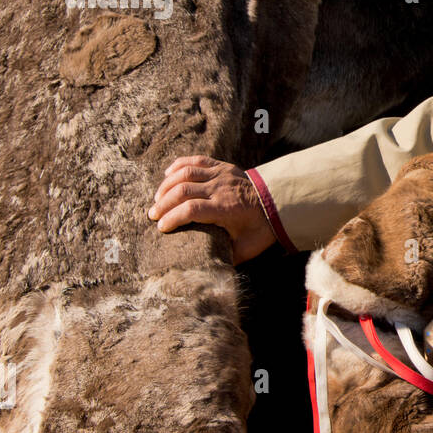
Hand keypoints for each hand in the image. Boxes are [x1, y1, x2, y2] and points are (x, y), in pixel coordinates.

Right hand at [149, 156, 276, 263]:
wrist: (279, 201)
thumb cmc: (261, 228)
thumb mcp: (248, 248)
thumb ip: (228, 257)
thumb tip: (210, 271)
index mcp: (225, 208)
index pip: (190, 210)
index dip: (172, 218)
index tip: (161, 228)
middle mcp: (220, 189)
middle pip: (182, 190)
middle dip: (163, 203)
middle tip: (152, 215)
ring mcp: (221, 174)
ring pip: (186, 173)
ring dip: (166, 185)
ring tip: (157, 199)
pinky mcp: (222, 166)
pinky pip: (196, 160)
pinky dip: (178, 165)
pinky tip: (167, 175)